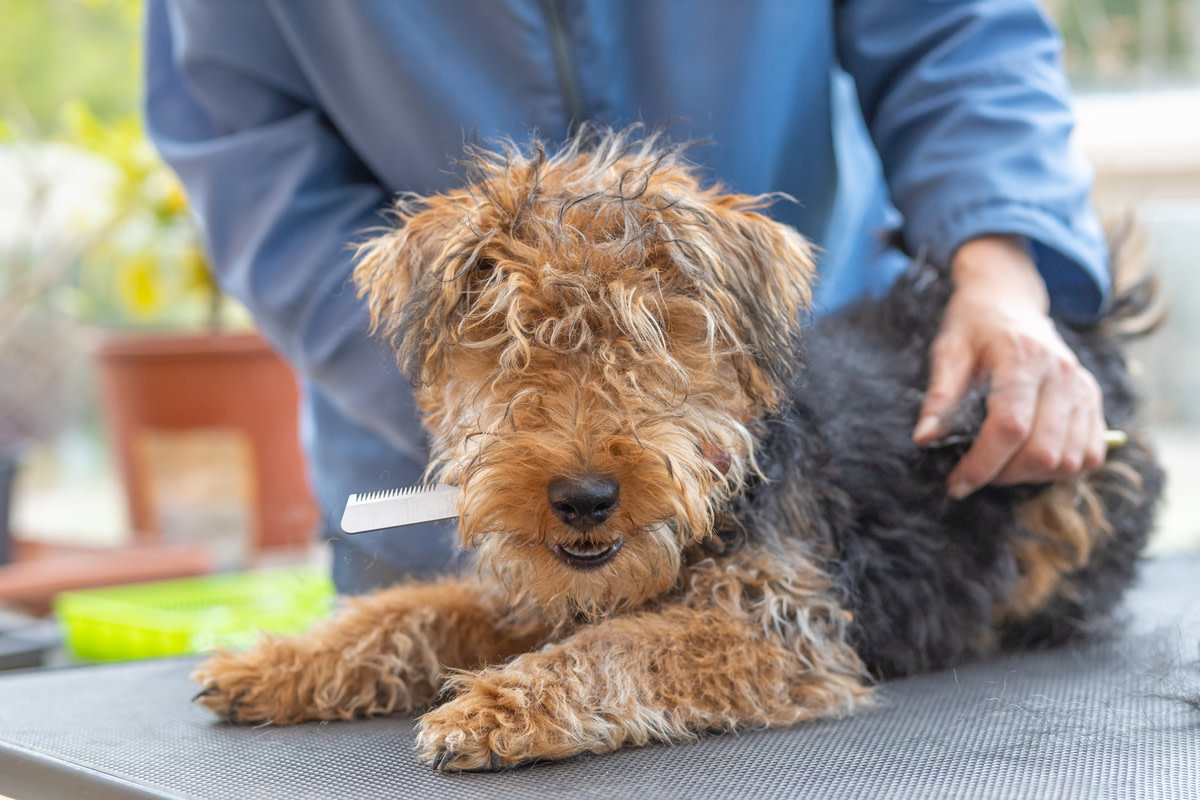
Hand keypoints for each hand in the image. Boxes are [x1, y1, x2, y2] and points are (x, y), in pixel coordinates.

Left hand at [913, 235, 1105, 498]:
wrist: (1009, 300)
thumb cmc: (974, 325)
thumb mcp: (948, 350)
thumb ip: (939, 396)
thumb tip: (924, 438)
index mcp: (1023, 358)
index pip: (1010, 427)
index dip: (982, 464)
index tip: (956, 483)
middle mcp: (1063, 375)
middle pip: (1043, 452)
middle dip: (1003, 476)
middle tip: (974, 472)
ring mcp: (1084, 388)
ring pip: (1069, 461)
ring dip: (1031, 476)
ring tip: (1000, 464)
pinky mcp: (1094, 400)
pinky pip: (1090, 455)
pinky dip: (1060, 468)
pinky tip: (1029, 458)